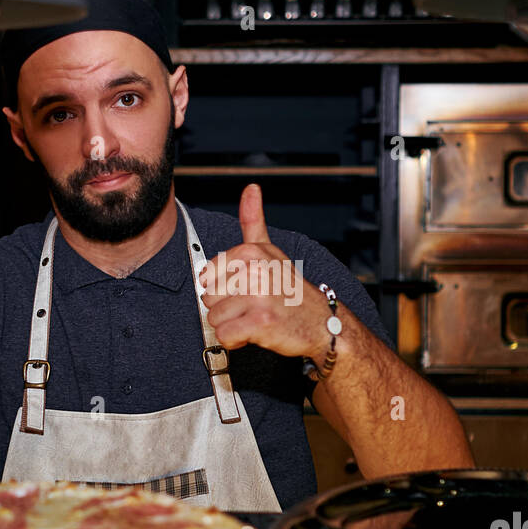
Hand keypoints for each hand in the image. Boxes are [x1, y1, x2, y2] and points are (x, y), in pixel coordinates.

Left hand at [198, 184, 330, 359]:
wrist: (320, 322)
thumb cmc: (290, 289)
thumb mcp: (271, 250)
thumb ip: (253, 221)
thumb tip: (251, 188)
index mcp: (250, 251)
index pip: (206, 276)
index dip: (224, 288)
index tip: (248, 288)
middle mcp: (254, 270)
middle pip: (208, 298)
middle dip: (228, 307)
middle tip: (254, 305)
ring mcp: (258, 296)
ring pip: (214, 318)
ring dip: (233, 324)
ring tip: (256, 317)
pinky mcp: (260, 321)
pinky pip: (225, 335)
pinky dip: (237, 340)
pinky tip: (256, 331)